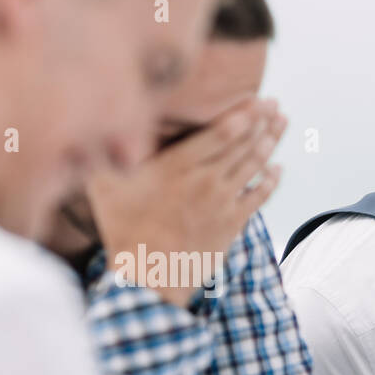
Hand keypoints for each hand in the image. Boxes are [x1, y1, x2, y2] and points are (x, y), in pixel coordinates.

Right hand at [89, 98, 286, 305]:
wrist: (149, 275)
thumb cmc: (122, 228)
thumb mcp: (103, 184)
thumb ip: (106, 151)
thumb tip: (92, 119)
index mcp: (177, 166)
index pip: (220, 133)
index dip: (243, 114)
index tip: (258, 99)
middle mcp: (205, 181)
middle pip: (242, 144)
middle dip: (263, 121)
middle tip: (276, 103)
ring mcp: (222, 203)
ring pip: (254, 166)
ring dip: (271, 143)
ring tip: (282, 123)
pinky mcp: (232, 225)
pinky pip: (258, 198)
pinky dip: (271, 181)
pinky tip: (278, 168)